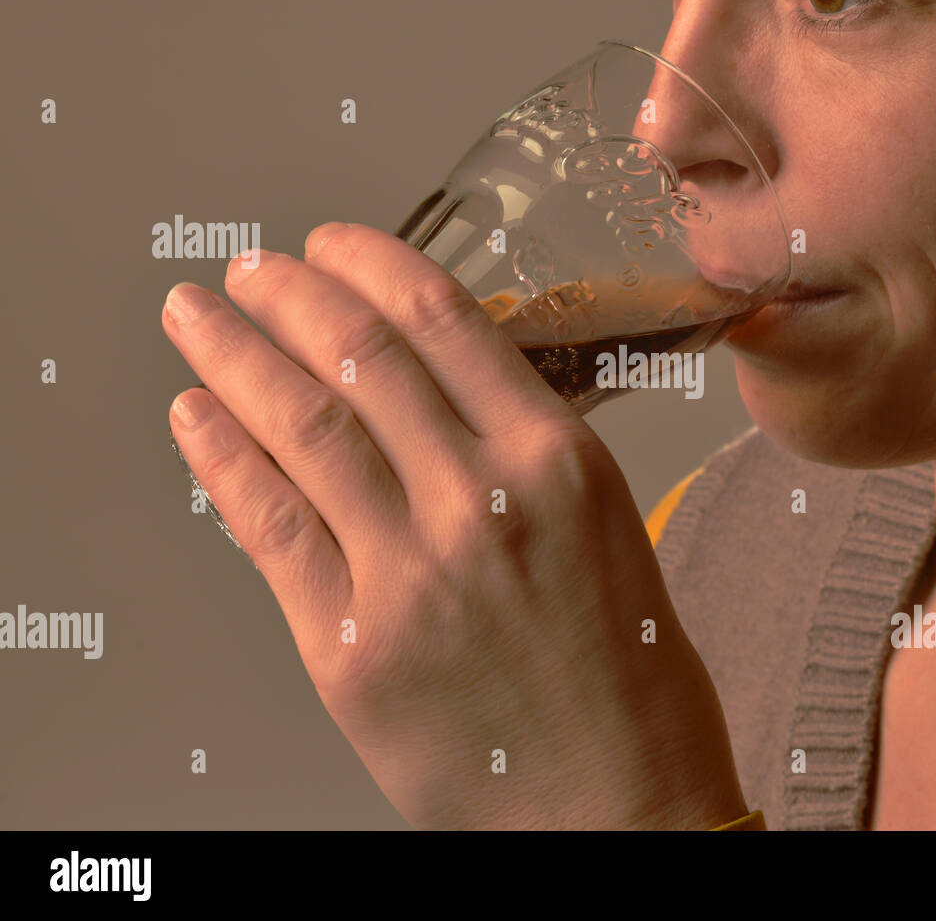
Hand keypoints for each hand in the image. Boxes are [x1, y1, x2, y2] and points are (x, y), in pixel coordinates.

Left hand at [161, 222, 747, 828]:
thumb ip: (521, 453)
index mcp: (560, 460)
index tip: (328, 241)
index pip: (442, 321)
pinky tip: (195, 418)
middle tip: (250, 269)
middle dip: (286, 295)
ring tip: (197, 318)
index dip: (367, 263)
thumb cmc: (630, 676)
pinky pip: (268, 526)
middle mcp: (483, 502)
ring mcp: (410, 575)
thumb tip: (424, 391)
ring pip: (299, 428)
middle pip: (356, 359)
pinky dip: (221, 460)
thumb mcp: (607, 527)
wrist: (620, 806)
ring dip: (233, 357)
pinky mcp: (351, 648)